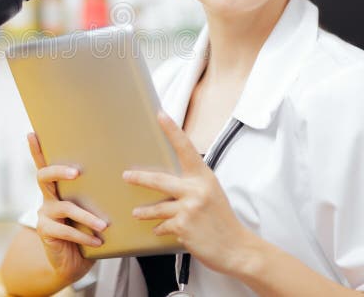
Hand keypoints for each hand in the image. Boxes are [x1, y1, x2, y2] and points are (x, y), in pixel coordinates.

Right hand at [27, 132, 107, 283]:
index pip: (45, 166)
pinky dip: (84, 235)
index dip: (37, 150)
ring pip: (64, 207)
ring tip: (104, 225)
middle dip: (59, 170)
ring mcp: (44, 215)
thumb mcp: (90, 211)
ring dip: (87, 216)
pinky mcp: (46, 232)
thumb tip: (123, 177)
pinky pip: (66, 230)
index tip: (32, 133)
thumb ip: (96, 197)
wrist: (72, 264)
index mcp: (57, 190)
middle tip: (76, 173)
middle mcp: (47, 198)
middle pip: (44, 176)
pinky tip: (98, 241)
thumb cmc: (86, 232)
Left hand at [122, 113, 251, 274]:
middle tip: (126, 176)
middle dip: (140, 178)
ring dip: (145, 212)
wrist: (236, 248)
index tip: (161, 115)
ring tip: (137, 212)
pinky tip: (160, 230)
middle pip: (160, 180)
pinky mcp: (183, 226)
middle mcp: (196, 190)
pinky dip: (160, 229)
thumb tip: (168, 180)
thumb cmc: (222, 219)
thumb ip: (192, 184)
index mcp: (204, 177)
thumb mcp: (211, 193)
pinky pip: (163, 225)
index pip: (186, 148)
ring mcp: (189, 208)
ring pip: (157, 207)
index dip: (172, 130)